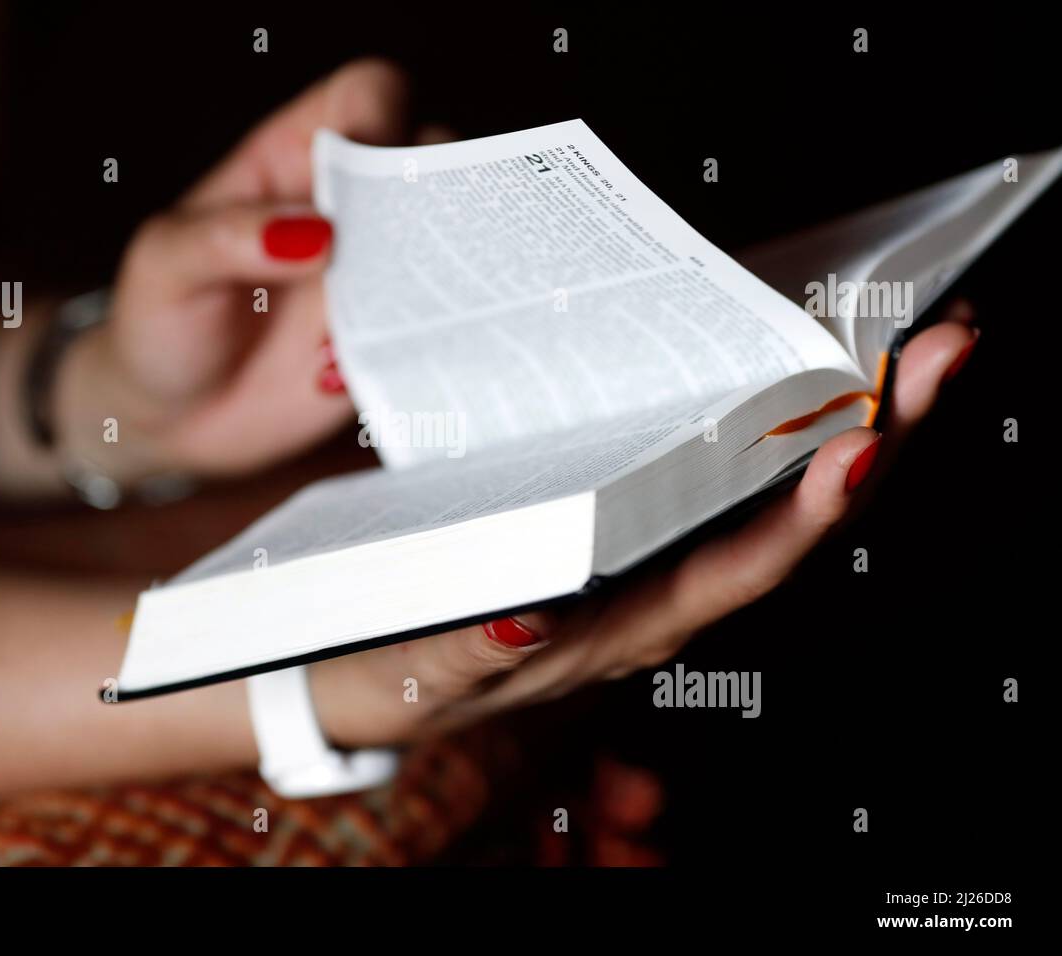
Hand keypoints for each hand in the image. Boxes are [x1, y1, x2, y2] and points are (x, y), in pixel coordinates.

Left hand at [53, 59, 409, 482]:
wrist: (171, 421)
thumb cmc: (159, 323)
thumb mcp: (163, 268)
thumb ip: (227, 239)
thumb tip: (314, 234)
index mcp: (293, 163)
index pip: (366, 99)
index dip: (383, 118)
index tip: (370, 169)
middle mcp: (349, 211)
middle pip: (433, 163)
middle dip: (431, 200)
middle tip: (384, 257)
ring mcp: (375, 275)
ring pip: (449, 248)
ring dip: (423, 285)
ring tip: (350, 329)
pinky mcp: (388, 339)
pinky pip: (436, 329)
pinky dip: (406, 350)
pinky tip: (331, 375)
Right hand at [310, 303, 978, 747]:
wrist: (377, 669)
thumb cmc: (405, 670)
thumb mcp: (422, 672)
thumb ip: (468, 654)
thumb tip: (524, 617)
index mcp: (624, 631)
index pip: (738, 573)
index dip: (805, 517)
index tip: (859, 444)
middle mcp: (664, 594)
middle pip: (792, 521)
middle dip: (878, 437)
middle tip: (942, 346)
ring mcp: (660, 558)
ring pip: (781, 492)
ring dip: (854, 418)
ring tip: (908, 336)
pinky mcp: (641, 527)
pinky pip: (737, 473)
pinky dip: (787, 417)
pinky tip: (808, 361)